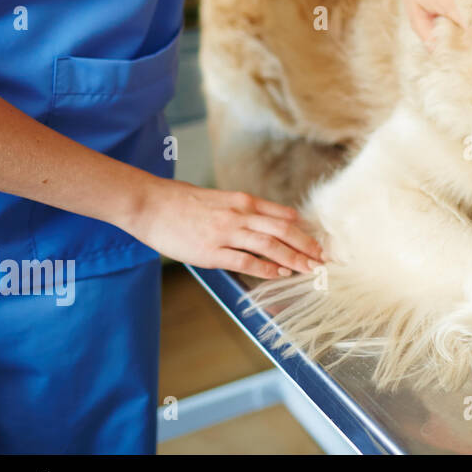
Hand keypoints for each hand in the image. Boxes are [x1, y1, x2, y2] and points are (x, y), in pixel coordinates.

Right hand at [124, 178, 325, 279]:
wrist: (151, 205)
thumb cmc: (183, 202)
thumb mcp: (222, 198)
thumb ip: (249, 209)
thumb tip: (279, 217)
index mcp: (243, 201)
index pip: (282, 216)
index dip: (303, 231)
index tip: (316, 243)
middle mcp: (239, 215)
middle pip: (283, 230)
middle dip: (305, 246)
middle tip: (321, 259)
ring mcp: (226, 233)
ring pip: (269, 245)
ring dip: (293, 258)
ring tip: (308, 268)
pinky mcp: (211, 251)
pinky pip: (245, 260)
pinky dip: (266, 268)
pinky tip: (279, 274)